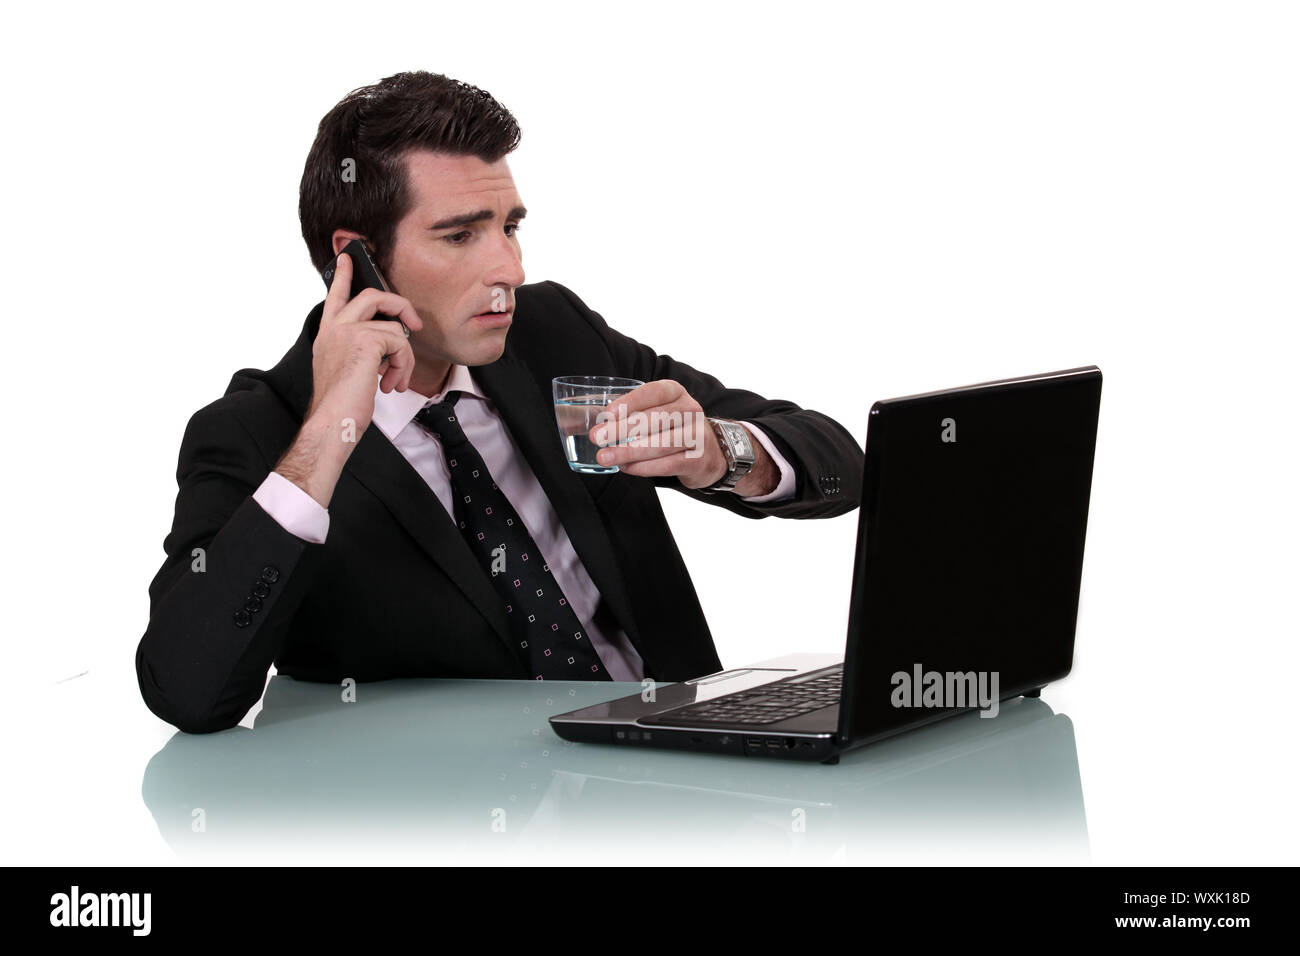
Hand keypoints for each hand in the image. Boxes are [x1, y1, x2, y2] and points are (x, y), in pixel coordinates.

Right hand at [274, 252, 423, 507]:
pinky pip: (400, 342)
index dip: (344, 275)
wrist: (332, 422)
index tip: (349, 257)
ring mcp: (347, 331)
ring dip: (404, 357)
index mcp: (328, 334)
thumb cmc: (341, 405)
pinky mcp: (364, 340)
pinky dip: (403, 365)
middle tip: (414, 325)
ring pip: (394, 326)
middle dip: (400, 306)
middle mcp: (334, 328)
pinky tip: (391, 385)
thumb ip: (362, 351)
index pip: (336, 296)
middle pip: (373, 295)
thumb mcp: (348, 370)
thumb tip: (390, 344)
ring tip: (396, 380)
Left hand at [587, 380, 727, 489]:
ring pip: (660, 443)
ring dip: (629, 452)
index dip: (629, 402)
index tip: (605, 414)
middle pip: (654, 419)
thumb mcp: (655, 412)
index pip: (653, 392)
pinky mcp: (698, 459)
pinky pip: (667, 464)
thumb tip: (571, 420)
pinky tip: (627, 468)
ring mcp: (697, 434)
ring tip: (606, 457)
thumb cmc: (673, 428)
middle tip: (597, 438)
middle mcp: (690, 409)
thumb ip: (620, 414)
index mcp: (676, 392)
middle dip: (622, 429)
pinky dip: (644, 467)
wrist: (713, 452)